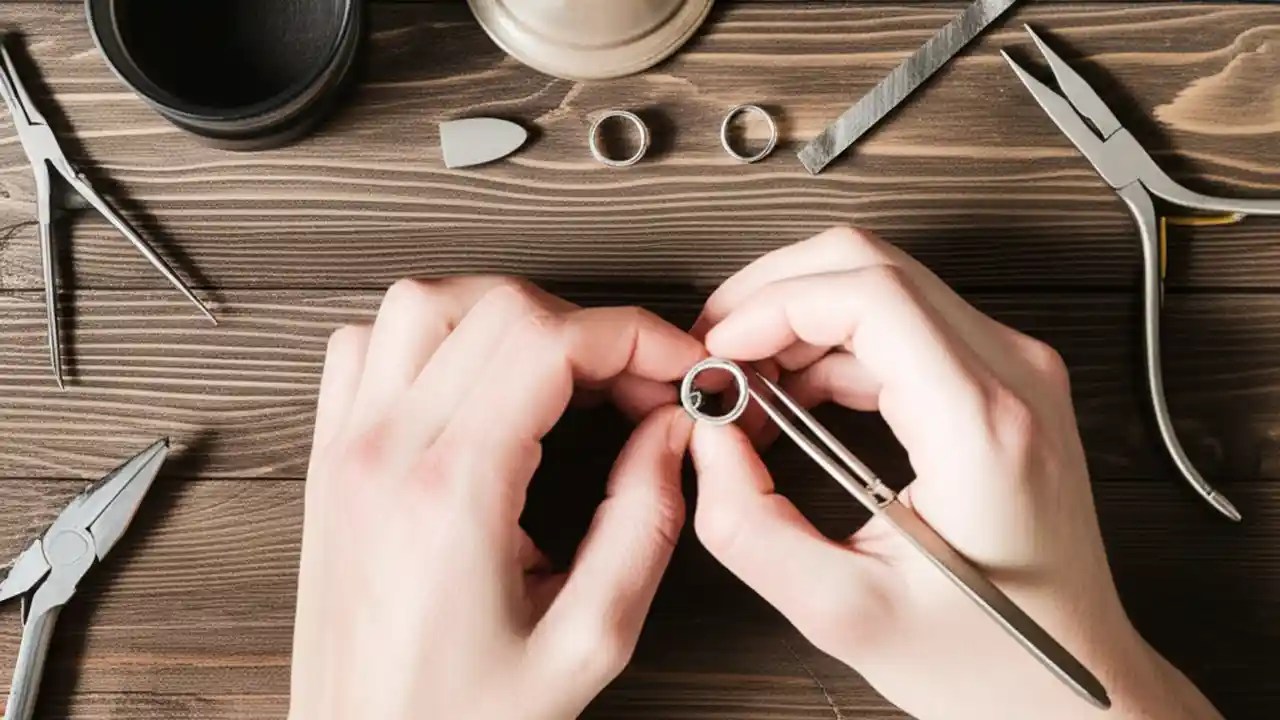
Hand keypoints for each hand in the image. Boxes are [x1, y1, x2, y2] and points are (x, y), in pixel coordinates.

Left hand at [289, 277, 703, 719]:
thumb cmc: (457, 719)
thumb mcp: (587, 642)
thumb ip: (643, 523)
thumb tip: (670, 432)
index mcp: (453, 491)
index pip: (550, 342)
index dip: (634, 337)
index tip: (677, 366)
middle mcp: (387, 452)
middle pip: (496, 308)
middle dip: (589, 327)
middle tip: (634, 383)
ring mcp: (347, 449)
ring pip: (420, 304)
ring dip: (506, 314)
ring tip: (561, 368)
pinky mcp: (329, 461)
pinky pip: (364, 346)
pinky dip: (430, 336)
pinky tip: (474, 380)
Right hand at [689, 227, 1221, 719]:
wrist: (1072, 687)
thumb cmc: (990, 661)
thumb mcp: (843, 612)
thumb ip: (749, 524)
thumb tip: (707, 443)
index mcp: (981, 427)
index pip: (870, 292)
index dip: (773, 302)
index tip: (719, 348)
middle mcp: (1011, 379)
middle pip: (872, 263)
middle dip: (773, 295)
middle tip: (717, 353)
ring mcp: (1013, 373)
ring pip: (882, 284)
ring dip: (798, 320)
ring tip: (746, 390)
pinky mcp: (1001, 384)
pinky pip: (901, 325)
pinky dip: (831, 347)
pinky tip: (792, 400)